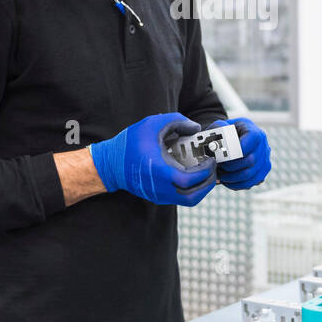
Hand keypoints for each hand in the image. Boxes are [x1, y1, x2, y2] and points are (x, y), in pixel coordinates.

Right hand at [89, 113, 216, 206]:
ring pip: (188, 200)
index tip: (210, 159)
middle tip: (211, 168)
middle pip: (193, 197)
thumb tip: (195, 127)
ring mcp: (159, 195)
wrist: (109, 164)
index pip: (190, 180)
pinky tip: (190, 173)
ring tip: (204, 172)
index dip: (205, 171)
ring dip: (200, 188)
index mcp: (161, 172)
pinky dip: (190, 189)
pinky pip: (180, 198)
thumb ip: (177, 121)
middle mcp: (161, 188)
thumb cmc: (129, 144)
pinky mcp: (157, 197)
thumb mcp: (152, 124)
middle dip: (207, 183)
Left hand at [208, 117, 270, 190]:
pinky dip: (236, 185)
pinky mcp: (262, 172)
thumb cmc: (224, 132)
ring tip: (219, 175)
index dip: (234, 152)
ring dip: (231, 178)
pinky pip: (250, 183)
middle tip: (218, 166)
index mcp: (255, 132)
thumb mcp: (220, 126)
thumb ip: (217, 130)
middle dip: (230, 166)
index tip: (221, 156)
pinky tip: (225, 181)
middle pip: (250, 161)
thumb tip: (217, 143)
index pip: (249, 143)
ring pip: (250, 175)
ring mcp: (265, 160)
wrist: (232, 138)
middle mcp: (264, 146)